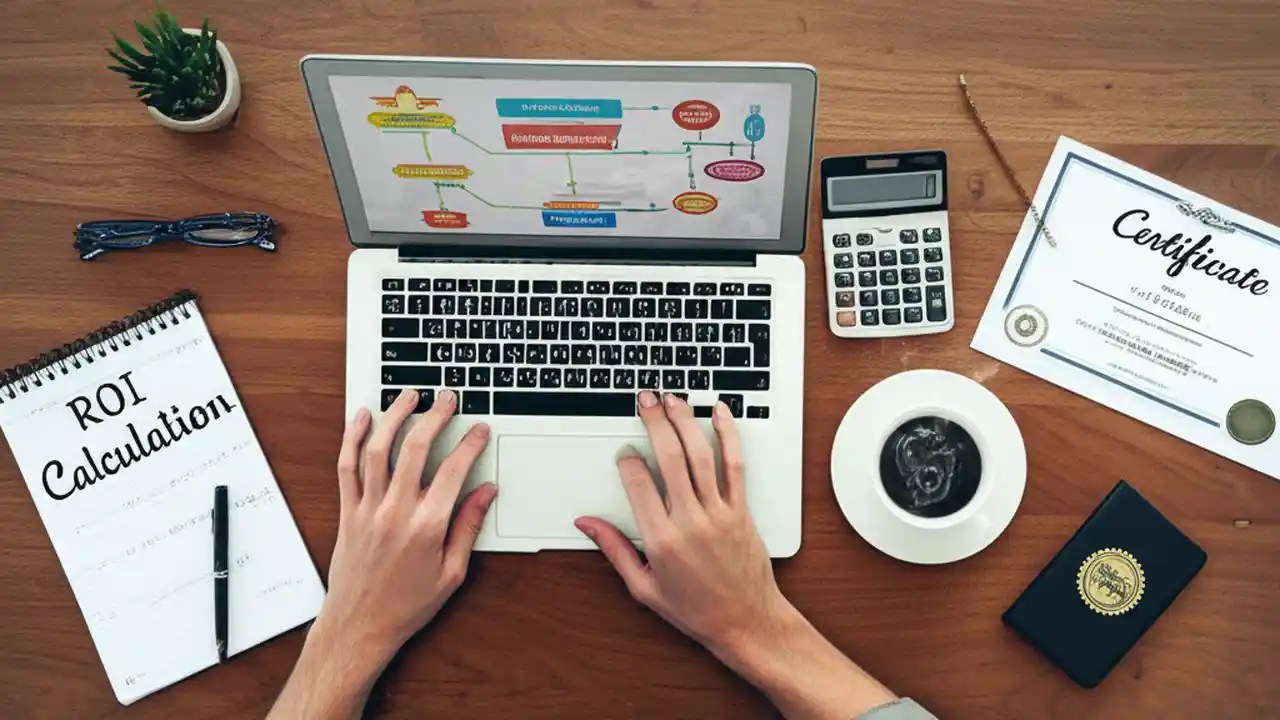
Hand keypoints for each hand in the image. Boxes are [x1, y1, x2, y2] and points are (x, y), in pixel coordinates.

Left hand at [269, 388, 495, 719]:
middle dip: (434, 418)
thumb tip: (485, 493)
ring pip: (378, 450)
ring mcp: (367, 510)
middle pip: (415, 450)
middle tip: (447, 399)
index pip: (453, 472)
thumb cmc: (406, 606)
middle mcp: (394, 513)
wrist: (359, 626)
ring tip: (408, 396)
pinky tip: (362, 418)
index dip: (470, 444)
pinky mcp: (347, 512)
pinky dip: (352, 438)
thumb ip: (468, 527)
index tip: (479, 430)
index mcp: (426, 528)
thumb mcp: (452, 573)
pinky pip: (347, 467)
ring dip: (394, 417)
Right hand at [576, 391, 897, 719]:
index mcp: (662, 540)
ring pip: (700, 455)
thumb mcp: (643, 587)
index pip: (639, 483)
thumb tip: (587, 523)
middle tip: (645, 400)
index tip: (624, 452)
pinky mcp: (742, 510)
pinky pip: (735, 465)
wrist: (746, 623)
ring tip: (672, 399)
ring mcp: (719, 513)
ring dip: (685, 421)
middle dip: (654, 423)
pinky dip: (728, 435)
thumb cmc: (696, 610)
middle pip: (670, 458)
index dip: (628, 460)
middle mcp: (691, 521)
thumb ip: (613, 550)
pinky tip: (720, 413)